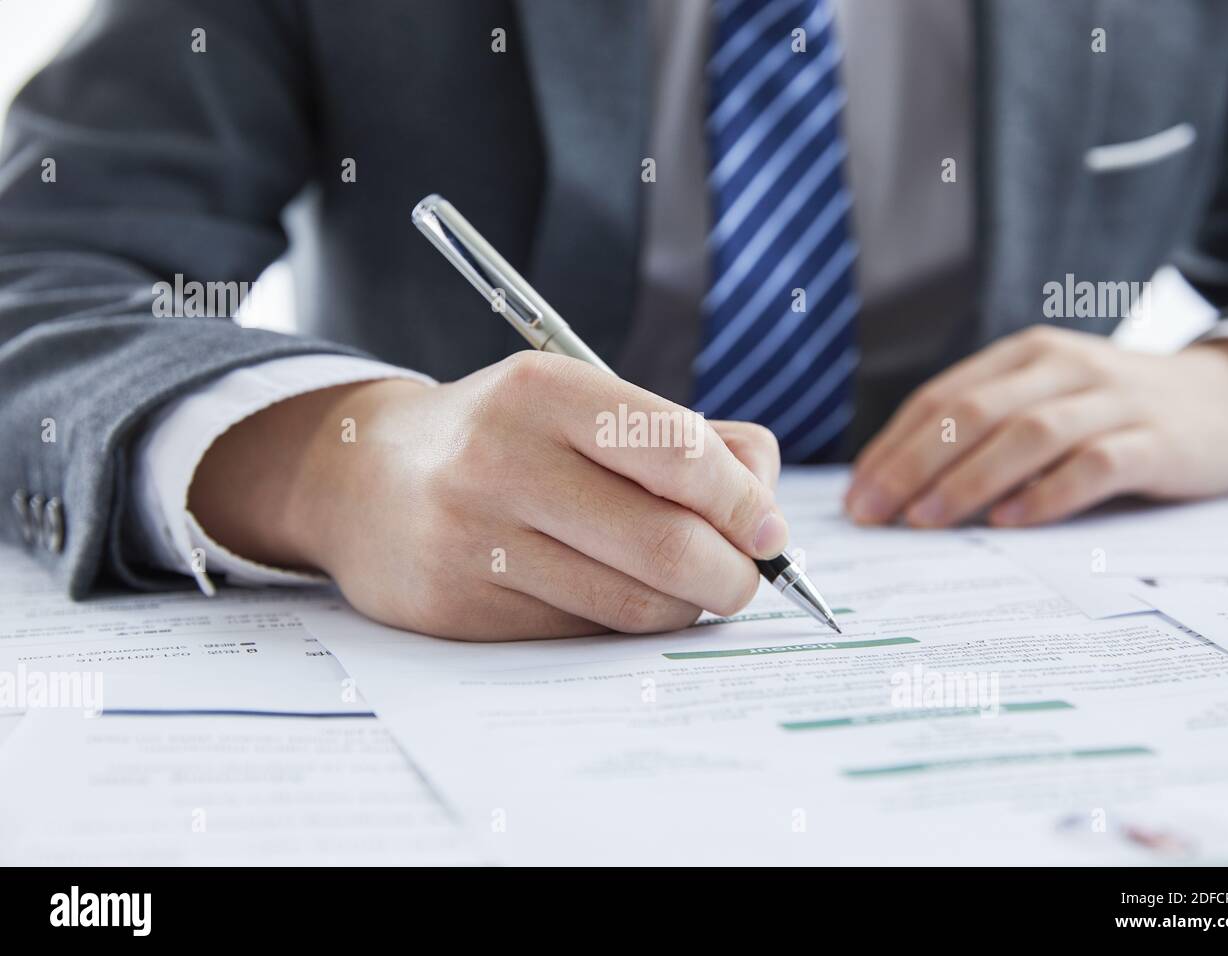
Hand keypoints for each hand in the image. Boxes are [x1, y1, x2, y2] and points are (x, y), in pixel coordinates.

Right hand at [189, 351, 787, 639]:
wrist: (365, 478)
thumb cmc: (503, 435)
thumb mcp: (581, 401)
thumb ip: (688, 439)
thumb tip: (767, 511)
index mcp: (543, 391)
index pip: (678, 452)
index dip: (745, 502)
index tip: (770, 532)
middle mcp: (501, 461)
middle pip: (665, 544)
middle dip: (732, 575)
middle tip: (744, 578)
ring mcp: (473, 542)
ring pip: (631, 605)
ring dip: (684, 606)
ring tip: (684, 586)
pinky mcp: (458, 612)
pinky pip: (581, 634)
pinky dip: (620, 624)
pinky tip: (612, 596)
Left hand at [844, 326, 1227, 527]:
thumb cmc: (1113, 410)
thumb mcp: (1047, 397)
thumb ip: (986, 429)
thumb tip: (901, 486)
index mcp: (1024, 355)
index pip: (941, 398)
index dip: (893, 447)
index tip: (856, 495)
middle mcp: (1063, 367)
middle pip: (972, 413)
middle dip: (913, 465)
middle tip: (874, 514)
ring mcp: (1112, 401)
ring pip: (1026, 434)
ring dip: (968, 480)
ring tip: (926, 520)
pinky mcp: (1156, 440)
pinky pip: (1095, 464)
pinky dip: (1048, 493)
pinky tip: (1010, 521)